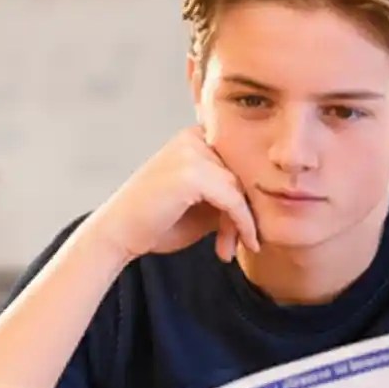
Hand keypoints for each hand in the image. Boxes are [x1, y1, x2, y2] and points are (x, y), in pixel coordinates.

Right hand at [88, 125, 259, 262]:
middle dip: (244, 214)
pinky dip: (243, 224)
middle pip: (241, 175)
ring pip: (240, 189)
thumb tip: (270, 202)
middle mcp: (193, 138)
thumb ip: (229, 194)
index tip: (248, 230)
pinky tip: (245, 243)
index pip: (238, 164)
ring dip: (241, 224)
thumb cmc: (158, 222)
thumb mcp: (203, 205)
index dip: (246, 198)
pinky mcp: (191, 173)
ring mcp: (191, 152)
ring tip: (228, 249)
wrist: (118, 235)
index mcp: (195, 138)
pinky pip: (233, 200)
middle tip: (238, 245)